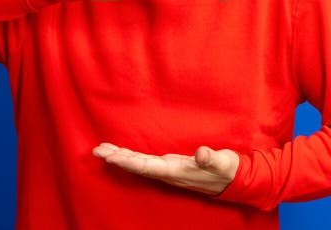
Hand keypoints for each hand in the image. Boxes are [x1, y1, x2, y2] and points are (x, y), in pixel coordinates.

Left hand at [92, 143, 239, 194]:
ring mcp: (168, 170)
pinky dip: (131, 156)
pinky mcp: (170, 165)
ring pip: (139, 164)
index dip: (128, 162)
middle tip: (97, 150)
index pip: (147, 167)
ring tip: (102, 150)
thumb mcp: (222, 161)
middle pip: (137, 166)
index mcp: (176, 171)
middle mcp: (168, 172)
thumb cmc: (227, 169)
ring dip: (120, 157)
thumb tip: (200, 154)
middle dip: (117, 158)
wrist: (234, 180)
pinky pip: (145, 161)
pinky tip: (122, 152)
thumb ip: (211, 158)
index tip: (111, 156)